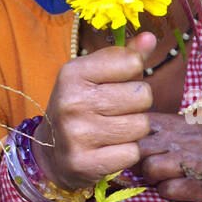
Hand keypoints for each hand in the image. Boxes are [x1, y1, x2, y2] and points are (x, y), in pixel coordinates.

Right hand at [32, 31, 156, 188]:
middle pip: (142, 96)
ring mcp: (77, 135)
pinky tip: (108, 149)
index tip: (114, 83)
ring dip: (133, 129)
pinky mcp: (85, 163)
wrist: (51, 153)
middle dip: (136, 104)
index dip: (132, 74)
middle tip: (114, 111)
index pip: (132, 62)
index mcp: (72, 73)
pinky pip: (132, 152)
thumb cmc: (81, 107)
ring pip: (141, 125)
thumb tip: (150, 38)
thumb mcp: (94, 76)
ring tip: (112, 130)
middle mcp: (71, 102)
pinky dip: (126, 152)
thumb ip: (124, 57)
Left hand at [132, 112, 201, 201]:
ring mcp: (199, 161)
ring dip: (151, 180)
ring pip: (151, 167)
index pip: (143, 122)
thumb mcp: (201, 135)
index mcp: (187, 124)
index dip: (131, 138)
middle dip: (136, 163)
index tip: (132, 151)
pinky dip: (168, 194)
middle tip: (145, 172)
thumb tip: (136, 139)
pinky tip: (178, 193)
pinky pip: (169, 190)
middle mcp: (191, 138)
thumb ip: (172, 134)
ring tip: (162, 182)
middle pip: (140, 146)